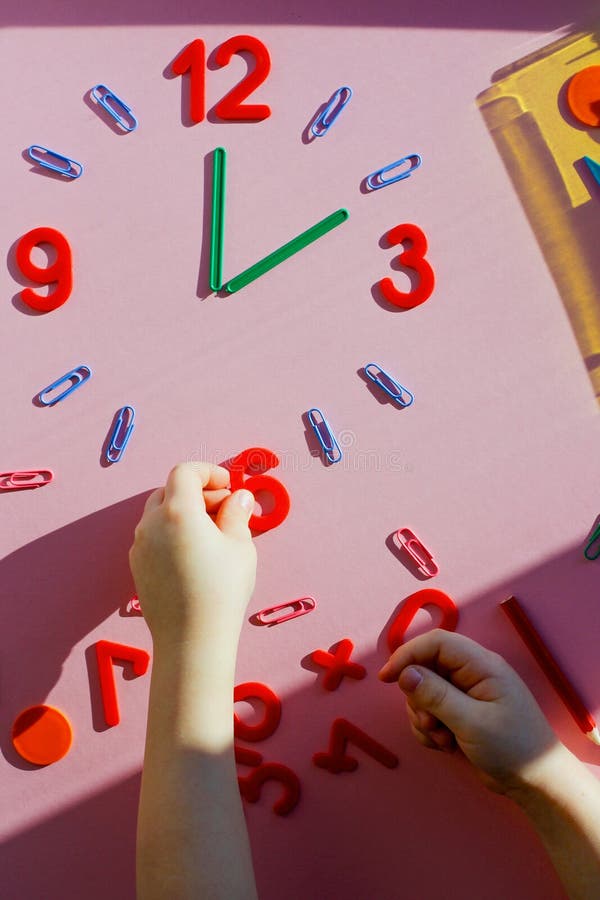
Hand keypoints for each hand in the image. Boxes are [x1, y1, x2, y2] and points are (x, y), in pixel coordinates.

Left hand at [129, 462, 255, 650]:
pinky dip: (172, 531)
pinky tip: (194, 553)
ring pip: (159, 513)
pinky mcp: (137, 565)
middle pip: (170, 490)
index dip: (208, 471)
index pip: (185, 472)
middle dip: (198, 492)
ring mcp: (139, 545)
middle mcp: (151, 523)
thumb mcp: (240, 546)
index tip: (228, 484)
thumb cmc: (221, 590)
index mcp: (177, 511)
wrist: (192, 639)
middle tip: (225, 508)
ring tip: (212, 532)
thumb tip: (239, 498)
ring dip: (184, 511)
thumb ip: (237, 514)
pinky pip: (153, 535)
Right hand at [378, 629, 557, 794]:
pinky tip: (445, 746)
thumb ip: (436, 695)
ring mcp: (467, 694)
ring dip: (424, 718)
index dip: (408, 654)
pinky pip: (431, 712)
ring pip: (424, 692)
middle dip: (419, 698)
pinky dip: (430, 729)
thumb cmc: (512, 748)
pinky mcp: (461, 714)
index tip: (387, 678)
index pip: (436, 643)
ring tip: (443, 740)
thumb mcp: (471, 723)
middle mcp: (472, 674)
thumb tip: (404, 674)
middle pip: (426, 668)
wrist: (536, 784)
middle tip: (430, 724)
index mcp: (481, 665)